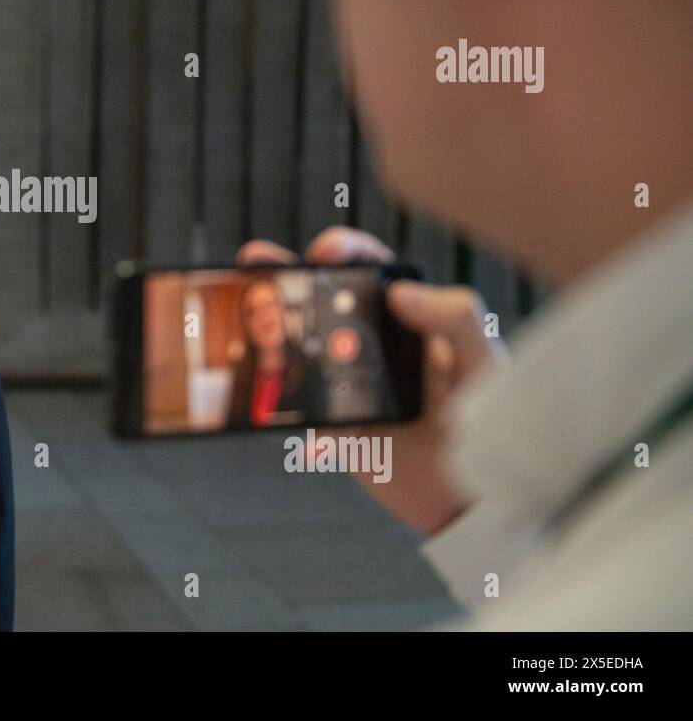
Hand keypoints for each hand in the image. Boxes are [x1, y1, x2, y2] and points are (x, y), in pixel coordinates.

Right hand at [236, 226, 506, 535]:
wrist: (476, 498)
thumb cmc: (494, 423)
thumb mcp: (484, 362)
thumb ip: (456, 318)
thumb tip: (399, 290)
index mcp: (410, 319)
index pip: (372, 270)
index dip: (344, 252)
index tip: (324, 252)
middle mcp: (375, 344)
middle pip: (321, 300)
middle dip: (285, 277)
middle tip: (258, 265)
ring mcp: (350, 383)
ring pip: (300, 346)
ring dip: (271, 330)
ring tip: (254, 321)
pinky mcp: (335, 424)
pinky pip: (297, 409)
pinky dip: (279, 404)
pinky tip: (270, 388)